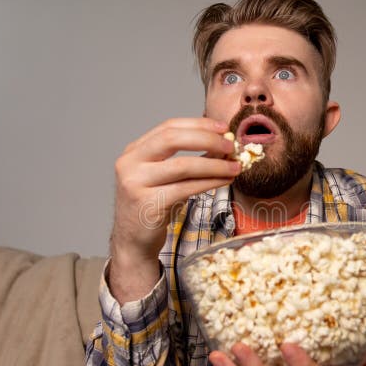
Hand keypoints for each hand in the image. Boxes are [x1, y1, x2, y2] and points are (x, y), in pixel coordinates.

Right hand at [109, 117, 239, 300]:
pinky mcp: (148, 204)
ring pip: (182, 166)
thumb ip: (187, 158)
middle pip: (172, 139)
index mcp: (134, 151)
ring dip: (214, 164)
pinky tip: (224, 181)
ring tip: (235, 166)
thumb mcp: (166, 177)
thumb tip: (223, 144)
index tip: (223, 128)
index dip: (198, 124)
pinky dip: (209, 182)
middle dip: (206, 139)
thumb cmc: (154, 206)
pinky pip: (186, 188)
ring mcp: (136, 183)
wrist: (134, 241)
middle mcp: (130, 163)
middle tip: (231, 145)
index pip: (168, 127)